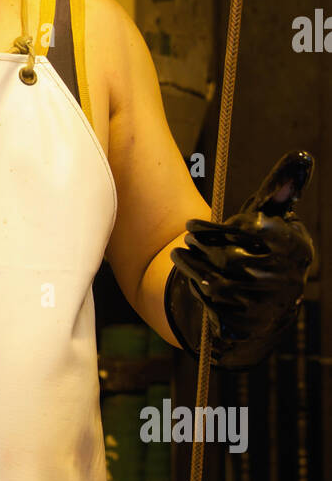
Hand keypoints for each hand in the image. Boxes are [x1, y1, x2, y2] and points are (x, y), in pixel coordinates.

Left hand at [165, 151, 314, 367]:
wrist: (266, 301)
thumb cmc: (266, 247)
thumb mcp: (274, 217)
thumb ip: (280, 189)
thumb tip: (302, 155)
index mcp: (296, 249)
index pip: (262, 230)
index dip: (233, 224)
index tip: (202, 222)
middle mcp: (287, 279)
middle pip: (234, 258)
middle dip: (205, 245)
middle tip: (186, 235)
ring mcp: (268, 305)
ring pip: (220, 283)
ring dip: (193, 267)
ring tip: (178, 253)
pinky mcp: (249, 326)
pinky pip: (215, 308)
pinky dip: (198, 291)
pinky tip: (190, 279)